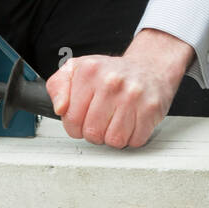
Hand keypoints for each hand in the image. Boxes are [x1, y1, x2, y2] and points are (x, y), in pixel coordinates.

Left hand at [45, 53, 182, 148]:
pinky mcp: (150, 108)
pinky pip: (135, 141)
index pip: (71, 118)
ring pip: (114, 140)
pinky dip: (131, 138)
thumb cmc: (110, 73)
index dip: (74, 127)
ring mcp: (133, 95)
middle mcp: (111, 82)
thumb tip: (60, 108)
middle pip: (92, 132)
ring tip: (114, 121)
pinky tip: (130, 123)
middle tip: (100, 121)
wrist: (149, 67)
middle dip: (94, 133)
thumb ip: (58, 87)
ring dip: (112, 137)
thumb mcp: (76, 69)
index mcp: (89, 72)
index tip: (81, 121)